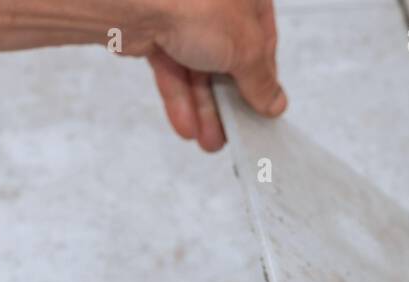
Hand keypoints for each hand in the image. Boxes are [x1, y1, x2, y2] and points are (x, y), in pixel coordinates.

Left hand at [139, 0, 286, 151]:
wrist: (133, 0)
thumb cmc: (196, 3)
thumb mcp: (245, 49)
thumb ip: (261, 80)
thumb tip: (275, 103)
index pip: (262, 40)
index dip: (261, 77)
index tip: (261, 106)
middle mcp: (215, 1)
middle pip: (228, 59)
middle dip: (229, 101)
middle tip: (234, 131)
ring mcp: (183, 14)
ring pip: (199, 68)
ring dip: (204, 108)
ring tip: (209, 141)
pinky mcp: (154, 29)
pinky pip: (173, 69)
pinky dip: (180, 98)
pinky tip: (187, 125)